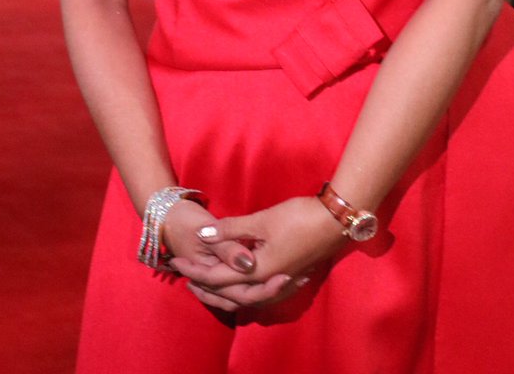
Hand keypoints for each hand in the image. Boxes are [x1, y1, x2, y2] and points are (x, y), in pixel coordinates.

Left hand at [170, 197, 345, 312]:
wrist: (336, 221)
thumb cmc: (299, 218)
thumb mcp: (262, 221)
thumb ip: (232, 230)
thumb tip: (203, 235)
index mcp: (258, 271)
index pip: (218, 276)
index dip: (195, 269)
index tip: (176, 262)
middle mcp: (268, 283)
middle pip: (230, 293)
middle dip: (206, 286)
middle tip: (185, 278)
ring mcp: (281, 282)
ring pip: (246, 296)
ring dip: (224, 290)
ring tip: (208, 282)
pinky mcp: (290, 276)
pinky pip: (260, 291)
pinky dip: (245, 290)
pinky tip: (242, 282)